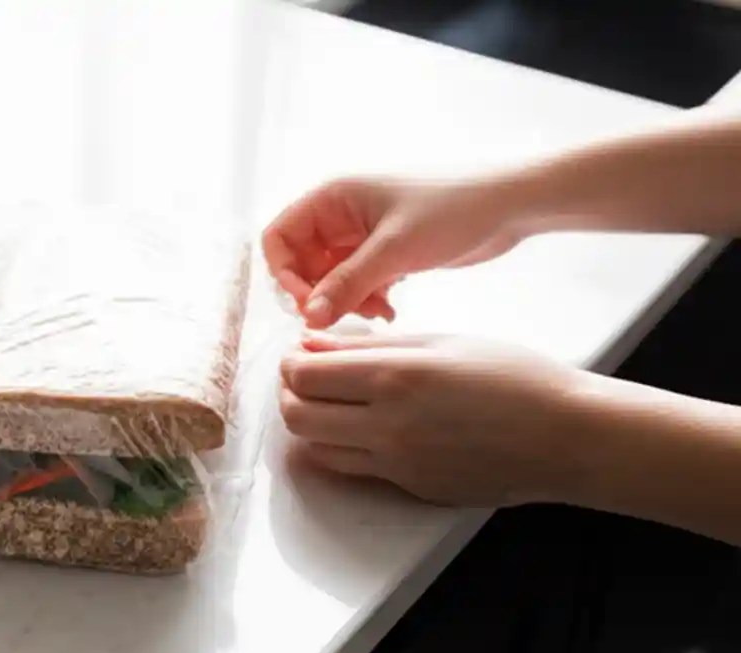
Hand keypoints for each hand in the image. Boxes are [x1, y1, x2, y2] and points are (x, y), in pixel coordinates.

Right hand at [263, 176, 528, 327]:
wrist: (510, 205)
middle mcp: (341, 215)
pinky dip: (366, 300)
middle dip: (321, 295)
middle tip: (348, 315)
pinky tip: (391, 308)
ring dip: (346, 302)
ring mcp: (362, 235)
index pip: (279, 238)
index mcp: (332, 198)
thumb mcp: (395, 250)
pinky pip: (356, 284)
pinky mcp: (384, 253)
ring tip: (380, 311)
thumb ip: (347, 285)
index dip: (285, 274)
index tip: (309, 304)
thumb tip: (308, 318)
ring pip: (329, 280)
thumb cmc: (453, 210)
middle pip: (301, 264)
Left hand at [278, 332, 591, 507]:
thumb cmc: (514, 377)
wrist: (567, 437)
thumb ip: (367, 346)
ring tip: (333, 401)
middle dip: (290, 393)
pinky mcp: (409, 488)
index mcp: (395, 378)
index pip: (305, 376)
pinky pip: (354, 468)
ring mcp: (397, 464)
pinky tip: (364, 425)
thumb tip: (312, 344)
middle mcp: (387, 426)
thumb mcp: (441, 342)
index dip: (292, 362)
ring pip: (317, 449)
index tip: (302, 352)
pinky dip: (343, 446)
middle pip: (297, 417)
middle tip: (307, 376)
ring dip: (310, 423)